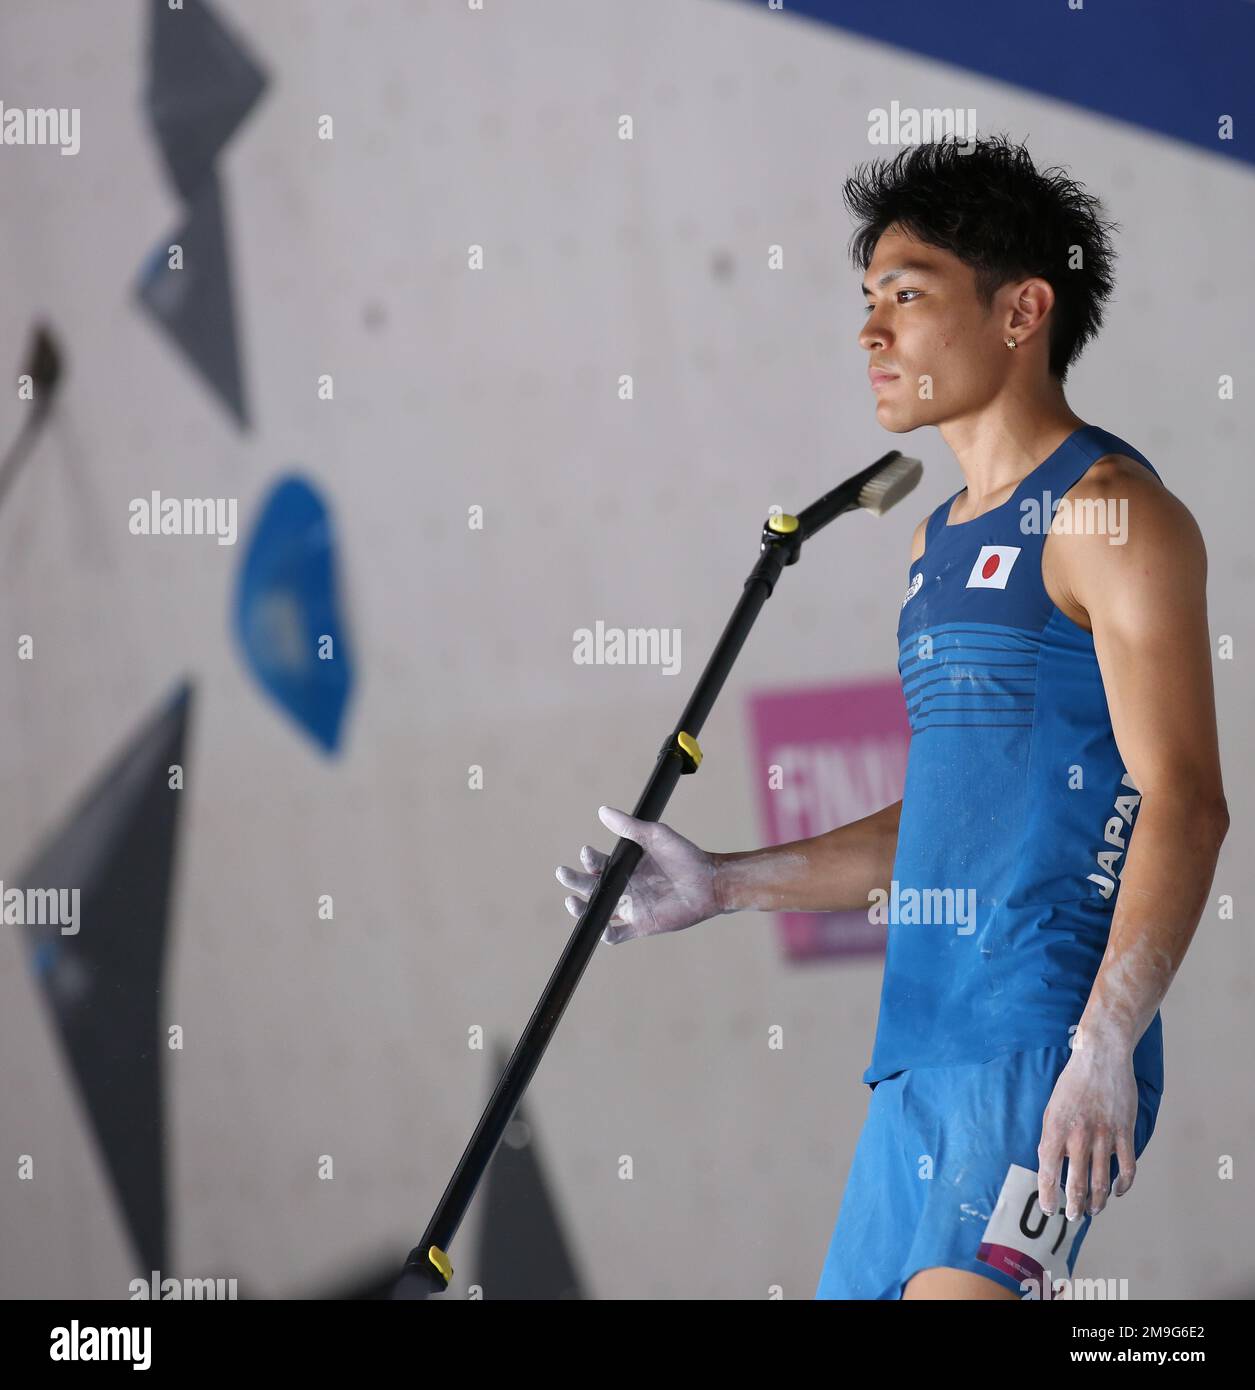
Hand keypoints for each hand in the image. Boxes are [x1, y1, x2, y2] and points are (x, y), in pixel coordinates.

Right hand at [554, 806, 724, 943]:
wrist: (709, 882)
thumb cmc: (685, 856)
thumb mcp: (656, 836)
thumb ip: (629, 827)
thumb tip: (603, 810)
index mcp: (624, 866)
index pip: (597, 864)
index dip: (588, 859)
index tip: (588, 852)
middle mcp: (624, 887)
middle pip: (589, 887)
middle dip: (574, 880)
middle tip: (563, 873)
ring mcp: (630, 907)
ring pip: (596, 911)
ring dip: (580, 909)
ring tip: (571, 901)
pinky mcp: (640, 925)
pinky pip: (616, 935)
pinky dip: (605, 934)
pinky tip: (600, 926)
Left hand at [1037, 1031, 1138, 1220]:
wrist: (1101, 1056)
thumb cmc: (1073, 1082)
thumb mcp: (1052, 1106)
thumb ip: (1051, 1135)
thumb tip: (1049, 1161)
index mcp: (1056, 1128)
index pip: (1048, 1171)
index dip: (1048, 1195)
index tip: (1050, 1209)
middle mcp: (1079, 1135)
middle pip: (1076, 1183)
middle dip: (1074, 1206)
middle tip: (1074, 1217)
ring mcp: (1104, 1135)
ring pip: (1101, 1181)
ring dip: (1097, 1200)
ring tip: (1093, 1209)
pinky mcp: (1125, 1131)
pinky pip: (1127, 1167)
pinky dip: (1123, 1184)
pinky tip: (1117, 1191)